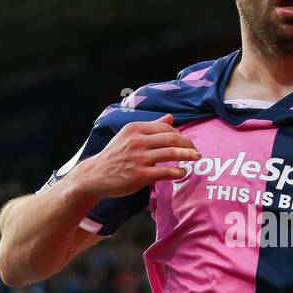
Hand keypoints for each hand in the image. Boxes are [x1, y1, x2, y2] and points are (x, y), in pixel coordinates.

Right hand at [74, 115, 200, 199]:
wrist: (95, 175)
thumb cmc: (114, 155)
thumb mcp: (129, 136)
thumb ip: (150, 127)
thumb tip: (170, 117)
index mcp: (135, 128)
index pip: (165, 128)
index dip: (180, 134)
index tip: (187, 142)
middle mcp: (137, 141)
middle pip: (171, 139)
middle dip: (188, 144)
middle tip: (197, 150)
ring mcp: (138, 158)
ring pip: (171, 153)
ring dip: (188, 156)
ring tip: (196, 158)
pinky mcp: (139, 175)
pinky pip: (165, 172)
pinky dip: (177, 172)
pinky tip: (183, 172)